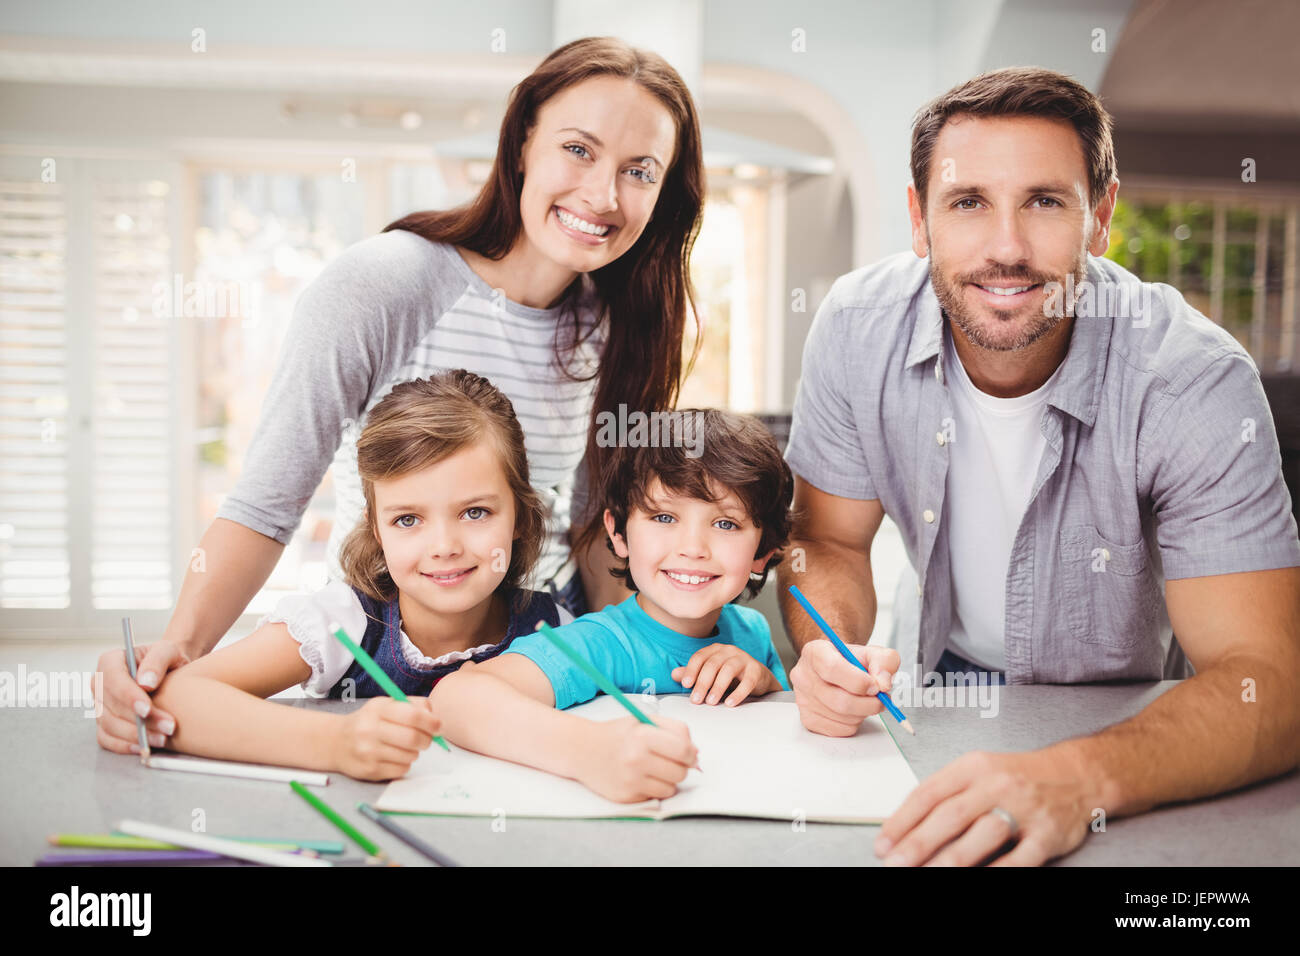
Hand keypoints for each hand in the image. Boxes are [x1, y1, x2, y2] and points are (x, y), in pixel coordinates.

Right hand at [94, 641, 188, 753]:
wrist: (168, 673)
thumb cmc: (166, 659)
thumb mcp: (167, 650)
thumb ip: (158, 660)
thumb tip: (145, 682)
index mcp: (110, 662)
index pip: (113, 679)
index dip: (128, 696)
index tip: (147, 709)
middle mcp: (99, 684)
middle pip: (112, 706)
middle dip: (140, 720)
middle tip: (168, 727)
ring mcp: (100, 705)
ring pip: (110, 725)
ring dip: (136, 736)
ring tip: (163, 738)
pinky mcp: (105, 723)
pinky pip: (107, 739)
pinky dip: (124, 746)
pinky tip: (144, 748)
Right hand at [332, 696, 440, 780]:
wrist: (336, 742)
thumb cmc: (369, 721)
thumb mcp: (386, 704)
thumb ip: (413, 705)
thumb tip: (436, 718)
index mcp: (378, 709)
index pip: (413, 715)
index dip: (431, 722)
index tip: (438, 726)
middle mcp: (370, 730)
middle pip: (414, 738)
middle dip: (427, 740)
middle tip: (426, 739)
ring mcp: (369, 752)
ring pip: (410, 756)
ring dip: (415, 752)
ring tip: (404, 746)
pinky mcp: (370, 771)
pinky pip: (402, 769)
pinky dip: (404, 764)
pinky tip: (394, 757)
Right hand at [576, 715, 698, 802]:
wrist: (582, 750)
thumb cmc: (618, 734)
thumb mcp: (644, 721)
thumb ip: (674, 730)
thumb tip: (696, 754)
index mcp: (643, 735)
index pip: (684, 749)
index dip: (691, 753)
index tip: (689, 753)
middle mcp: (636, 758)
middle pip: (681, 771)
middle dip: (681, 767)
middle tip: (669, 761)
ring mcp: (631, 780)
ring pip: (671, 787)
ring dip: (668, 779)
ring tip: (655, 769)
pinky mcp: (626, 796)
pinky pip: (656, 797)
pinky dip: (654, 789)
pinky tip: (642, 778)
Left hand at [672, 644, 777, 705]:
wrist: (758, 678)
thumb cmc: (730, 676)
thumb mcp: (710, 674)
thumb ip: (693, 674)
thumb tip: (674, 674)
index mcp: (715, 650)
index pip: (700, 657)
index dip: (691, 670)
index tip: (685, 685)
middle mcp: (728, 650)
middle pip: (712, 664)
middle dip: (702, 683)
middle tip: (696, 700)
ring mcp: (743, 658)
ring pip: (728, 670)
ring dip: (718, 687)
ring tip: (711, 702)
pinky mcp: (756, 670)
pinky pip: (747, 681)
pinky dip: (738, 693)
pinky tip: (730, 703)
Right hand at [790, 639, 898, 735]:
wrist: (837, 670)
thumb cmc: (851, 662)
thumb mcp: (872, 653)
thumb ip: (884, 661)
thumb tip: (883, 683)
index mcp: (814, 653)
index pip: (832, 668)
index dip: (858, 681)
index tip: (875, 686)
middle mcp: (803, 676)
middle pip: (839, 700)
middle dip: (868, 703)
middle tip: (879, 698)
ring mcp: (803, 700)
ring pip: (842, 717)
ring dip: (863, 713)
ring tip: (864, 701)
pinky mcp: (808, 720)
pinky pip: (840, 730)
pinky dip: (854, 723)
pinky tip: (853, 710)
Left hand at [875, 750, 1094, 865]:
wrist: (1076, 774)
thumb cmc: (1016, 776)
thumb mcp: (977, 771)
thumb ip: (944, 794)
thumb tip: (903, 827)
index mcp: (973, 767)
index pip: (929, 793)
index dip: (902, 821)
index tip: (883, 844)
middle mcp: (996, 785)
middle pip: (951, 815)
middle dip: (918, 843)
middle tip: (894, 863)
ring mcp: (1024, 809)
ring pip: (982, 835)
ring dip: (951, 860)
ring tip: (925, 874)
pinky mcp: (1047, 835)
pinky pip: (1019, 859)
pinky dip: (996, 872)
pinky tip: (975, 880)